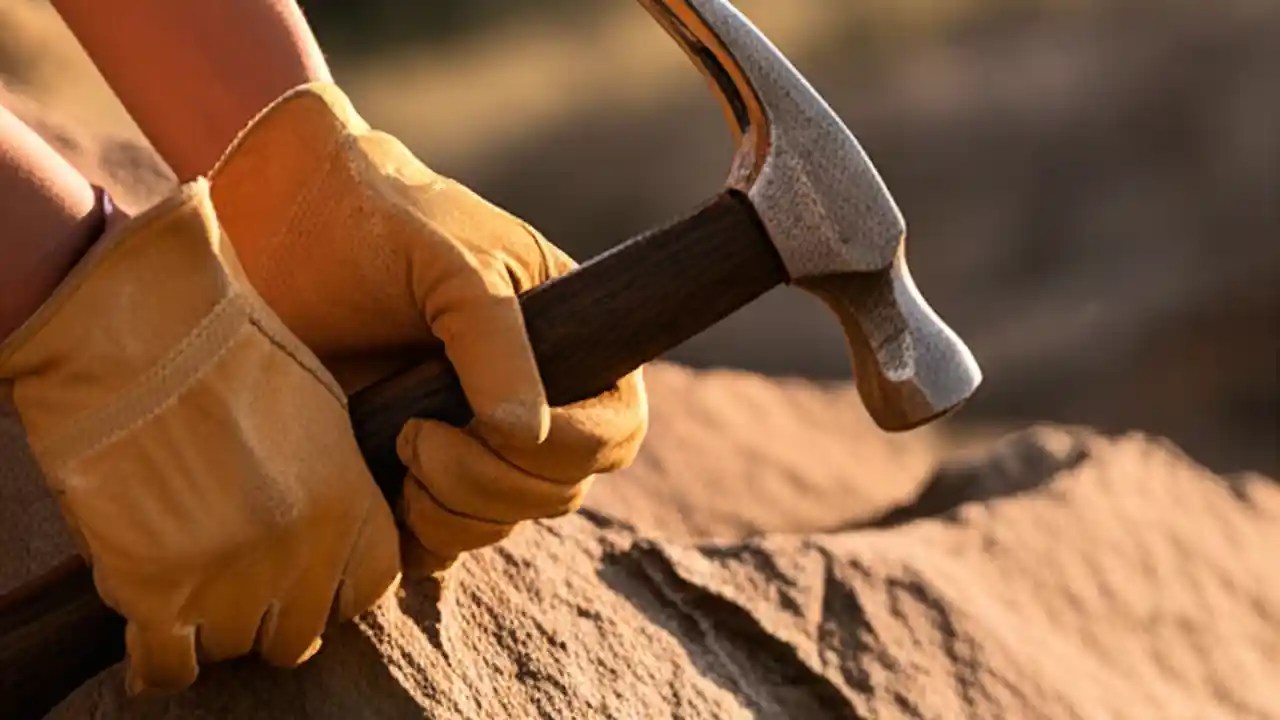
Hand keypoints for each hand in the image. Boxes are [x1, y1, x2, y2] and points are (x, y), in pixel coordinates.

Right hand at [0, 182, 399, 692]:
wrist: (134, 332)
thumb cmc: (226, 350)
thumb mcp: (320, 410)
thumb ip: (338, 482)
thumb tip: (337, 527)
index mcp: (348, 503)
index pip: (369, 589)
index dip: (337, 587)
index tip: (310, 574)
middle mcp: (300, 550)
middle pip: (301, 631)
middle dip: (275, 611)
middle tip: (242, 581)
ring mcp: (230, 576)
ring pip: (237, 647)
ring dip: (216, 624)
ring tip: (192, 580)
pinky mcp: (155, 589)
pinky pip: (170, 665)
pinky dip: (162, 655)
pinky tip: (154, 620)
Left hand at [211, 82, 647, 573]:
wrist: (276, 226)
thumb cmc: (376, 223)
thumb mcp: (455, 268)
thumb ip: (498, 347)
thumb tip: (528, 437)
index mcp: (564, 344)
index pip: (615, 429)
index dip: (577, 449)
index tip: (502, 430)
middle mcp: (527, 401)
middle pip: (559, 491)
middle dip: (494, 481)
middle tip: (419, 435)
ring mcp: (468, 443)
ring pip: (498, 523)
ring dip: (452, 507)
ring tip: (397, 443)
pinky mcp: (409, 476)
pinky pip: (438, 542)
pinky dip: (417, 533)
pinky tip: (378, 487)